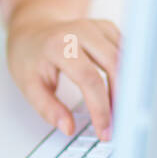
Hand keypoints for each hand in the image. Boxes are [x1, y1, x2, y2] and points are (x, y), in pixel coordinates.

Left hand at [6, 16, 120, 139]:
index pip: (89, 78)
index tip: (104, 130)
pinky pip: (126, 50)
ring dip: (127, 86)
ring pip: (124, 57)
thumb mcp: (28, 85)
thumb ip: (48, 108)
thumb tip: (68, 128)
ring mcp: (96, 27)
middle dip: (120, 98)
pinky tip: (123, 90)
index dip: (100, 107)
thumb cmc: (30, 56)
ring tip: (120, 111)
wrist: (33, 29)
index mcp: (59, 45)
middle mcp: (80, 31)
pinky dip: (128, 71)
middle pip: (114, 64)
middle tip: (118, 124)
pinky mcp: (107, 28)